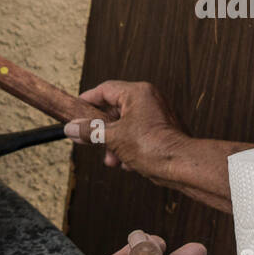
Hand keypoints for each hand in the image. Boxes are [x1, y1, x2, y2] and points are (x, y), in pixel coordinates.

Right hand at [64, 80, 189, 181]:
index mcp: (137, 93)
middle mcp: (149, 99)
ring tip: (112, 159)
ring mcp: (157, 115)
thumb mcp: (113, 138)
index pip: (105, 89)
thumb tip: (71, 128)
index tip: (74, 110)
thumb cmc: (152, 146)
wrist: (181, 165)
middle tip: (88, 140)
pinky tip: (128, 163)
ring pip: (125, 125)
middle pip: (115, 110)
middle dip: (102, 131)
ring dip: (114, 143)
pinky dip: (129, 148)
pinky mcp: (162, 130)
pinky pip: (138, 135)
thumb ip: (90, 130)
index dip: (87, 100)